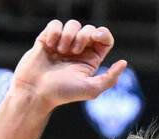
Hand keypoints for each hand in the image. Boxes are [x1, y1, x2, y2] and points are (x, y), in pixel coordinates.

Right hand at [11, 20, 126, 109]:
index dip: (103, 33)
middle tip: (73, 51)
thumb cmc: (61, 93)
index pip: (104, 38)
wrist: (34, 92)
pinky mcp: (47, 39)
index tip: (95, 37)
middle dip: (82, 36)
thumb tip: (123, 63)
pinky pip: (55, 24)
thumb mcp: (90, 89)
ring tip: (59, 52)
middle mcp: (78, 51)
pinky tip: (49, 45)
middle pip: (89, 29)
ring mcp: (62, 44)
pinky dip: (54, 32)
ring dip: (67, 36)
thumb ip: (109, 78)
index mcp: (90, 60)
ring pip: (72, 24)